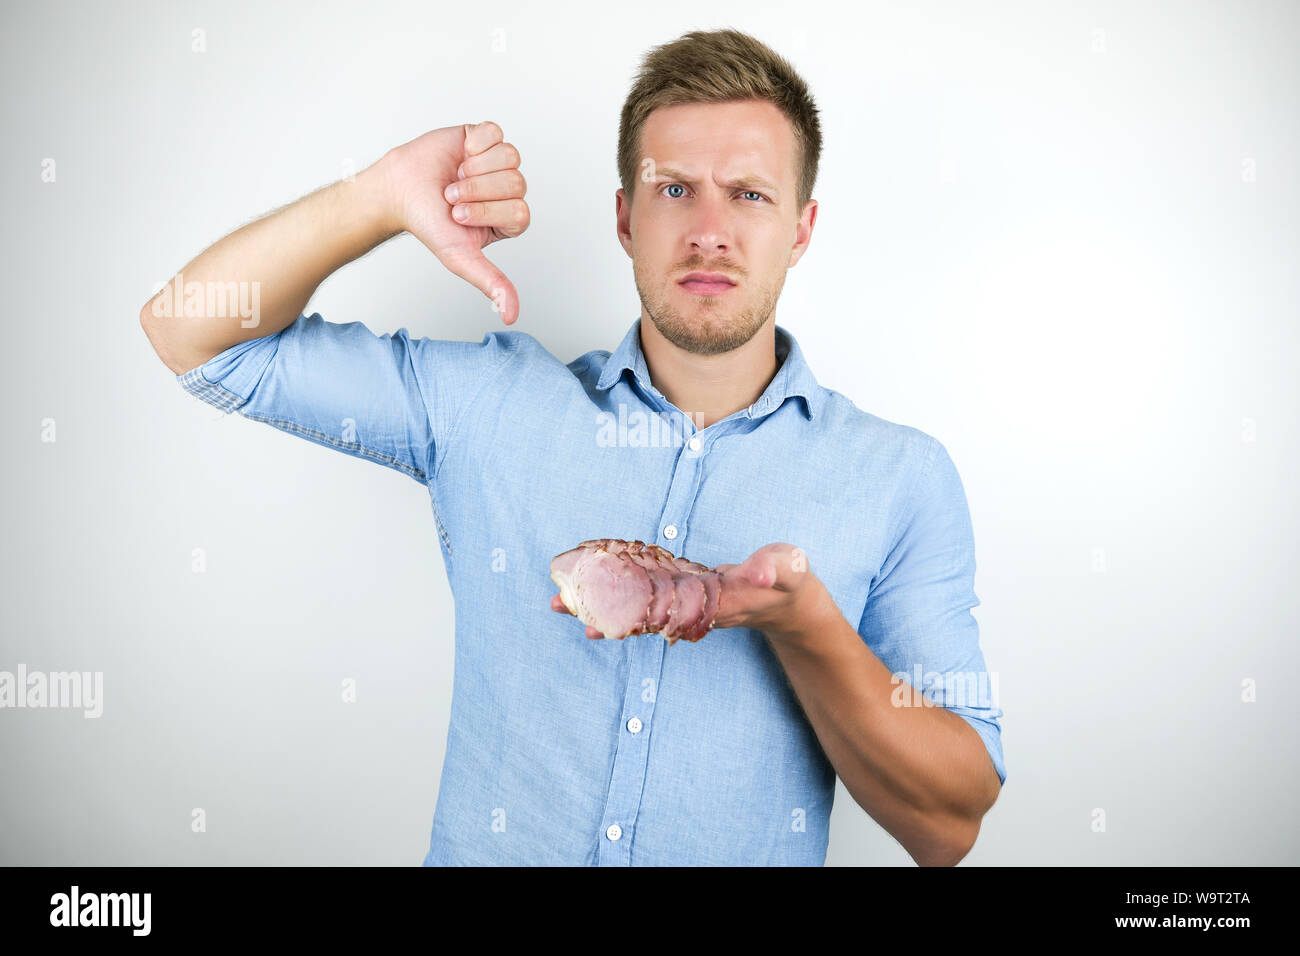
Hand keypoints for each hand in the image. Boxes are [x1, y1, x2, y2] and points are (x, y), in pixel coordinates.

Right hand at [380, 121, 529, 323]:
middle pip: (517, 183)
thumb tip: (512, 316)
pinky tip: (459, 155)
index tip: (458, 215)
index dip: (487, 211)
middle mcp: (508, 192)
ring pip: (510, 157)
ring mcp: (497, 163)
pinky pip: (494, 134)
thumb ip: (492, 284)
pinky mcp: (484, 138)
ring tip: (454, 177)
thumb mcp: (461, 258)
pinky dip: (473, 146)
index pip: (520, 211)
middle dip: (477, 190)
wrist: (398, 191)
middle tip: (452, 197)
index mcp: (509, 220)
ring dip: (474, 169)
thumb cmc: (429, 225)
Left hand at [546, 542, 832, 643]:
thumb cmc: (789, 581)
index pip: (661, 614)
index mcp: (710, 605)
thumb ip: (772, 570)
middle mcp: (688, 610)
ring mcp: (682, 603)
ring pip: (634, 605)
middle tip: (556, 606)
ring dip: (598, 602)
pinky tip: (591, 586)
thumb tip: (756, 572)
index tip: (594, 623)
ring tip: (559, 601)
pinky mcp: (681, 593)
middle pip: (635, 614)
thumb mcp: (787, 570)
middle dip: (596, 611)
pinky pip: (643, 593)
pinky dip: (617, 590)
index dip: (626, 618)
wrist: (788, 599)